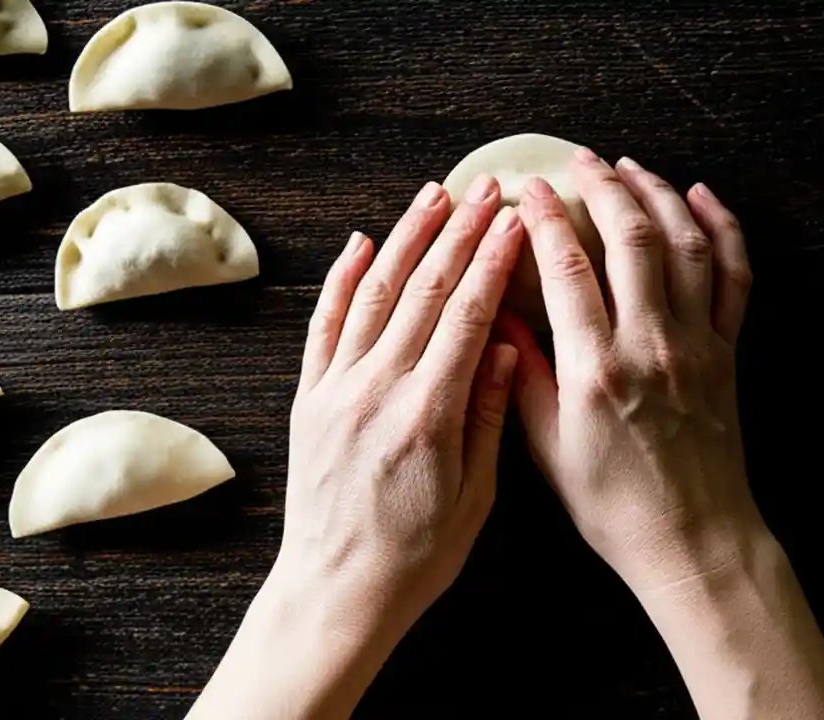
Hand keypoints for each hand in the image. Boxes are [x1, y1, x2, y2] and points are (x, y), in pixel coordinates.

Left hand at [281, 176, 522, 618]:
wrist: (336, 590)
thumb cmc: (415, 555)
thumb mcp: (474, 496)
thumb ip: (489, 416)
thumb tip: (509, 347)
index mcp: (427, 414)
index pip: (468, 314)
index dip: (493, 260)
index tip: (515, 220)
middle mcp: (376, 390)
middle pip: (424, 290)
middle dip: (458, 232)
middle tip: (485, 189)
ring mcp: (335, 389)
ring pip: (373, 294)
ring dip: (405, 238)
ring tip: (433, 195)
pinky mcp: (308, 398)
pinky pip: (323, 324)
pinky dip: (341, 279)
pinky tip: (360, 243)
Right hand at [497, 151, 756, 587]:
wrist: (692, 539)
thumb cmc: (613, 505)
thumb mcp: (548, 449)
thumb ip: (522, 377)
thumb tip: (497, 319)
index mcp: (596, 369)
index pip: (567, 268)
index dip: (546, 219)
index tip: (529, 191)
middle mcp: (650, 345)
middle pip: (630, 238)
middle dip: (603, 187)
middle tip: (579, 160)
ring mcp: (696, 344)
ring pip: (684, 244)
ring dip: (658, 194)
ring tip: (632, 166)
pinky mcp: (727, 353)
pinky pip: (734, 277)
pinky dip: (723, 229)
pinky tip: (702, 198)